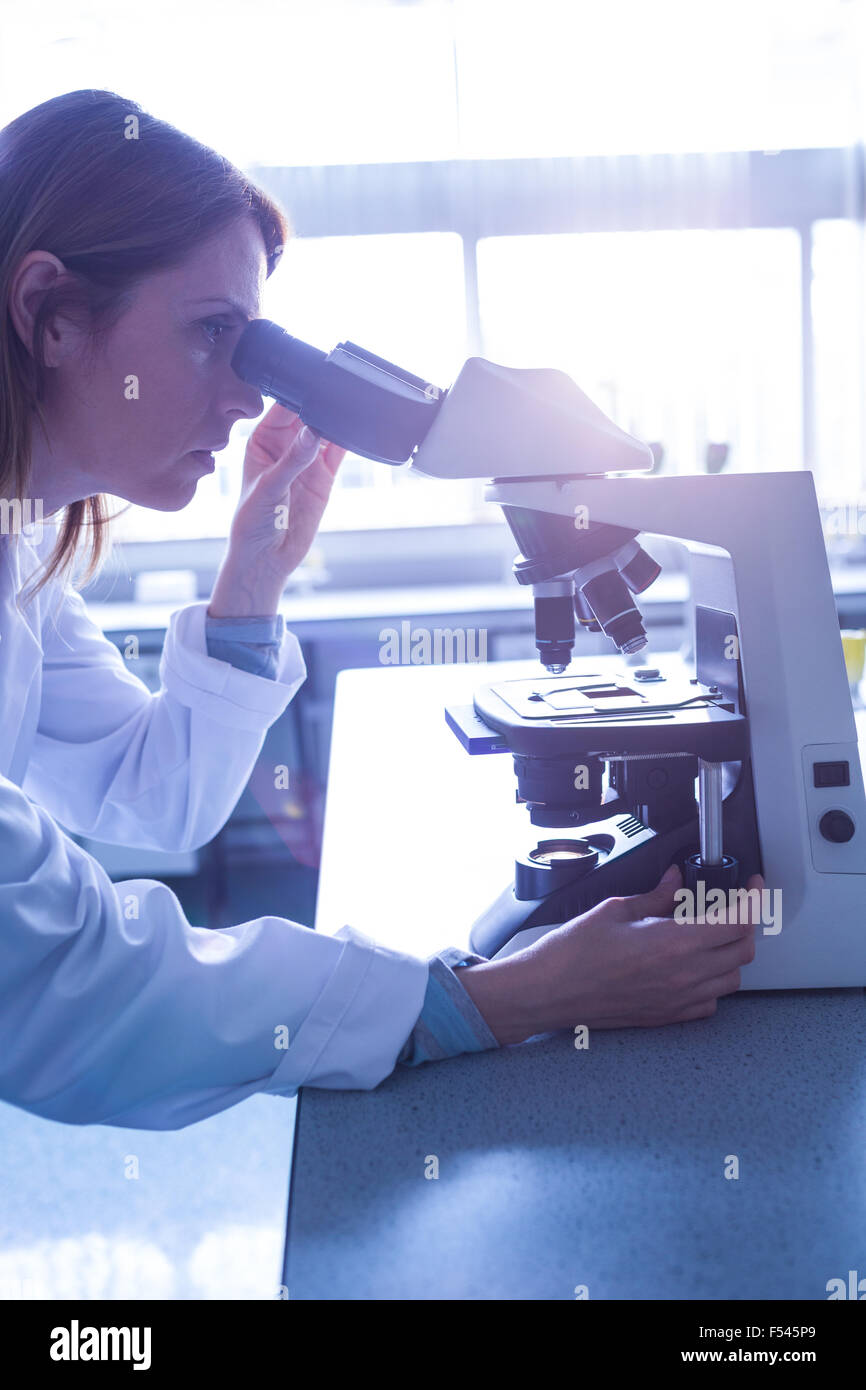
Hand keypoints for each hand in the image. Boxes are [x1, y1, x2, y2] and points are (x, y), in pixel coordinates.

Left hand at [208, 404, 346, 616]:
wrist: (267, 558)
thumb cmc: (252, 523)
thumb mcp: (269, 488)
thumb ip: (293, 459)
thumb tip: (314, 431)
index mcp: (262, 441)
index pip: (282, 409)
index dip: (298, 394)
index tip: (316, 384)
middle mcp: (285, 447)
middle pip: (307, 416)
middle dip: (322, 403)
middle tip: (340, 392)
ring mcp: (307, 461)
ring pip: (326, 431)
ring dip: (338, 420)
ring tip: (353, 407)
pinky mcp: (324, 477)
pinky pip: (340, 451)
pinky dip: (350, 440)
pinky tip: (360, 428)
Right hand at [459, 863, 761, 1041]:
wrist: (549, 992)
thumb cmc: (573, 954)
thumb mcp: (615, 909)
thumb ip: (656, 896)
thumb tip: (675, 881)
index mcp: (673, 943)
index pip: (737, 921)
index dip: (754, 900)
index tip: (752, 886)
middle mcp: (683, 975)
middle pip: (743, 950)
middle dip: (744, 923)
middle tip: (729, 906)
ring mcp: (678, 1000)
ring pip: (733, 977)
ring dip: (730, 953)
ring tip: (709, 935)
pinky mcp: (669, 1016)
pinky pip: (711, 1002)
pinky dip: (713, 982)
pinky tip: (693, 967)